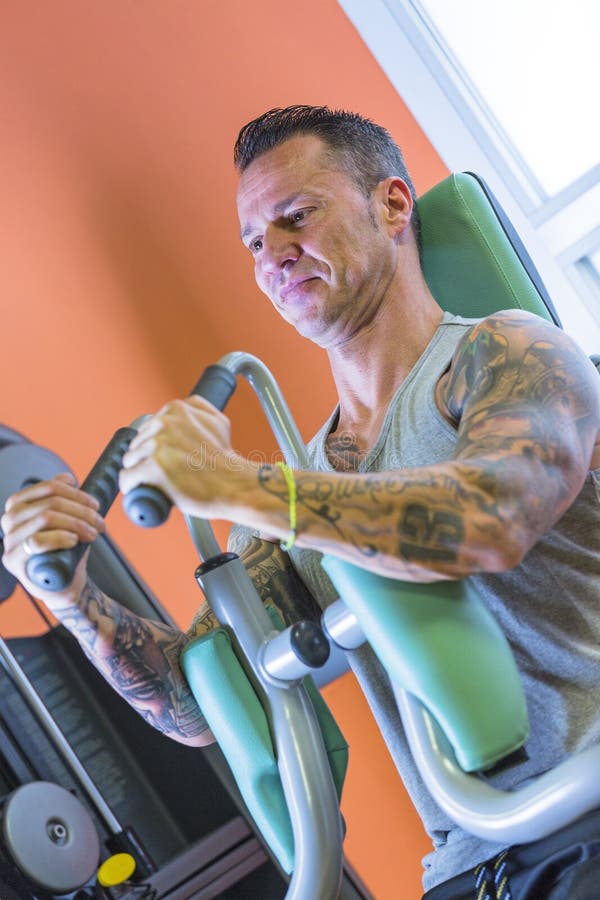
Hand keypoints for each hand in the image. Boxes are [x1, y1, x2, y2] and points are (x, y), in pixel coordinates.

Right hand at [1, 473, 104, 599]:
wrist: (66, 586)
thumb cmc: (67, 552)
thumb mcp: (66, 521)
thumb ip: (63, 500)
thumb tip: (67, 478)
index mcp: (20, 505)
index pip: (48, 487)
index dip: (76, 493)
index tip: (95, 505)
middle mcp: (10, 521)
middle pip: (50, 503)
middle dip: (81, 511)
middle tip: (100, 523)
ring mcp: (9, 541)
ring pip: (45, 518)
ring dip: (76, 523)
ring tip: (93, 534)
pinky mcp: (14, 561)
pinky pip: (37, 541)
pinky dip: (59, 537)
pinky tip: (74, 541)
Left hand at [119, 395, 249, 518]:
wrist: (233, 484)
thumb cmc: (225, 459)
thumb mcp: (218, 421)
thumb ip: (198, 407)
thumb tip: (183, 408)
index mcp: (176, 410)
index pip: (147, 428)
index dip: (153, 446)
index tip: (162, 458)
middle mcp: (164, 423)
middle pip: (136, 443)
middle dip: (144, 459)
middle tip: (163, 472)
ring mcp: (157, 446)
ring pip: (130, 460)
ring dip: (138, 473)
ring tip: (155, 482)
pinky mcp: (152, 468)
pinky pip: (127, 478)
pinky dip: (131, 487)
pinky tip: (139, 490)